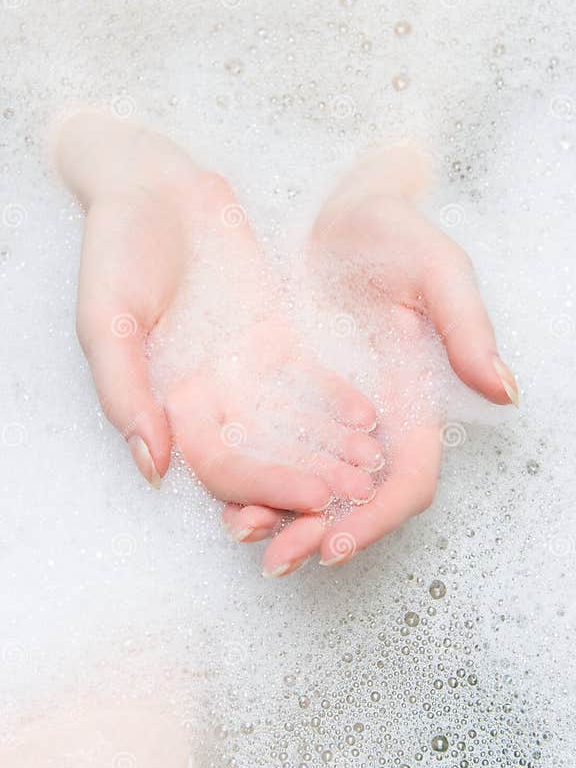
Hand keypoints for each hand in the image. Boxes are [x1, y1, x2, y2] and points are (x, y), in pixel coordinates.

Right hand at [56, 109, 382, 513]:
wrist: (151, 188)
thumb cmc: (116, 250)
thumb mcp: (105, 322)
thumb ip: (125, 392)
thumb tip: (152, 467)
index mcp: (170, 405)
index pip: (222, 468)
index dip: (266, 488)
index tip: (313, 496)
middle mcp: (212, 397)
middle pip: (267, 456)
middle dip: (312, 478)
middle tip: (360, 491)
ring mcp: (246, 368)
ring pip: (295, 424)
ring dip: (333, 448)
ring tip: (375, 462)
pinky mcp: (275, 336)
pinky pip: (311, 378)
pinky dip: (338, 400)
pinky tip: (369, 416)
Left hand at [223, 143, 518, 575]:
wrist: (336, 207)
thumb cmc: (391, 231)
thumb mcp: (435, 270)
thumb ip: (466, 328)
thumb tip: (503, 390)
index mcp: (416, 401)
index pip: (405, 480)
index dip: (375, 518)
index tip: (335, 544)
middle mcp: (375, 417)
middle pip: (353, 496)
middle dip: (318, 531)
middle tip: (277, 560)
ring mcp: (330, 409)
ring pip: (310, 479)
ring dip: (280, 514)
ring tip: (242, 534)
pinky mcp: (290, 392)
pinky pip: (274, 444)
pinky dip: (254, 473)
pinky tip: (224, 491)